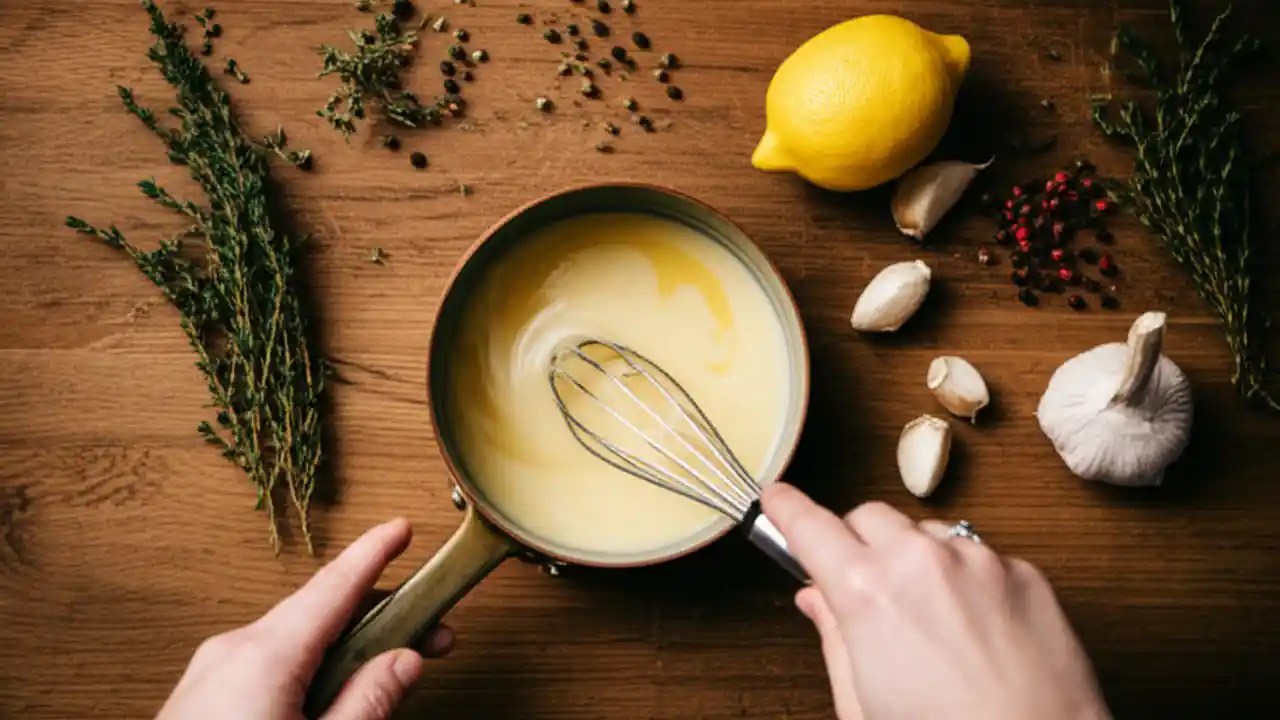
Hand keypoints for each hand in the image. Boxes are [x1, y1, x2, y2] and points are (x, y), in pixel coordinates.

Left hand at [158, 519, 452, 719]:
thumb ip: (367, 703)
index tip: (401, 528)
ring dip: (345, 647)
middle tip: (432, 631)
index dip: (374, 553)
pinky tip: (331, 693)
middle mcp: (232, 652)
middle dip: (379, 617)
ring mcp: (208, 673)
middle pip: (319, 613)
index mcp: (265, 658)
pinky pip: (264, 663)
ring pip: (292, 640)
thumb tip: (403, 661)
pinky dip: (307, 665)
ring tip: (386, 673)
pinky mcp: (198, 696)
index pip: (334, 587)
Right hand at [762, 485, 1109, 719]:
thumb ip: (834, 638)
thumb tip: (816, 599)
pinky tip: (973, 629)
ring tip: (928, 618)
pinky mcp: (1024, 572)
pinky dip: (966, 578)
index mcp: (867, 591)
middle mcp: (922, 560)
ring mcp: (979, 560)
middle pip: (868, 516)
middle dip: (856, 541)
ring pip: (926, 532)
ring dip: (914, 558)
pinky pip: (979, 555)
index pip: (810, 525)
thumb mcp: (862, 704)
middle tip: (859, 584)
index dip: (787, 509)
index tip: (778, 500)